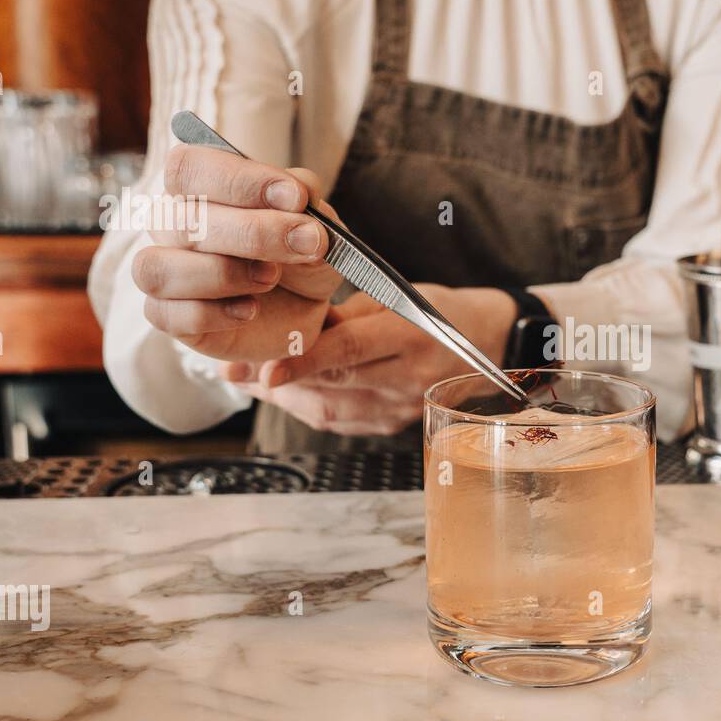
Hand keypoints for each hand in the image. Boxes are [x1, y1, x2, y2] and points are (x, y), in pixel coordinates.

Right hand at [131, 145, 344, 361]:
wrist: (305, 310)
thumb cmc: (300, 256)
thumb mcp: (316, 225)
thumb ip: (307, 202)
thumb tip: (300, 187)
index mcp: (198, 187)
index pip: (188, 167)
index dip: (240, 180)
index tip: (296, 198)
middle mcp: (170, 225)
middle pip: (182, 219)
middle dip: (253, 232)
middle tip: (307, 242)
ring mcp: (163, 273)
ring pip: (158, 268)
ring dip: (222, 274)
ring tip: (270, 277)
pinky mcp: (168, 317)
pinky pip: (167, 315)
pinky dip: (214, 314)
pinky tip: (251, 310)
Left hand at [221, 285, 517, 435]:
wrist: (486, 343)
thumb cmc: (438, 311)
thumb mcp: (396, 296)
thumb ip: (346, 315)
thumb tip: (288, 326)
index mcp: (412, 337)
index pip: (349, 351)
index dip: (302, 362)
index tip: (262, 368)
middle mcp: (408, 379)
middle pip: (332, 383)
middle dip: (277, 378)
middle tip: (234, 366)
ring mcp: (402, 408)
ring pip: (329, 410)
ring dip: (284, 395)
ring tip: (251, 377)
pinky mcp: (394, 424)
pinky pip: (340, 422)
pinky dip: (306, 406)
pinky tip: (286, 391)